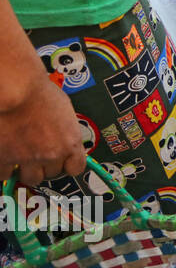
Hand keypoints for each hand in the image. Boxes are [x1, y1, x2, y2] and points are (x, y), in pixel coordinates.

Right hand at [0, 72, 86, 186]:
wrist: (15, 89)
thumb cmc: (37, 91)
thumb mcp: (63, 109)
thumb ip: (64, 128)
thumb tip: (61, 133)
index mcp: (69, 142)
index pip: (76, 168)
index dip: (68, 165)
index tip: (63, 162)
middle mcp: (51, 154)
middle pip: (53, 174)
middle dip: (47, 165)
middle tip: (39, 155)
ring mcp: (27, 158)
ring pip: (31, 178)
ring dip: (26, 170)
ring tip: (22, 158)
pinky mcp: (4, 159)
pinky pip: (5, 174)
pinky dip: (5, 169)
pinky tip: (5, 159)